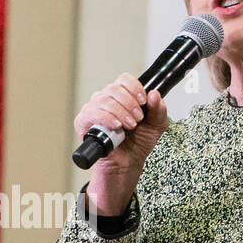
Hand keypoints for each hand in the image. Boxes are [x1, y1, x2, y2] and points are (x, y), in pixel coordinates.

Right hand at [74, 73, 169, 215]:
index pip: (124, 79)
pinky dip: (105, 118)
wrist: (129, 163)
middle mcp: (106, 99)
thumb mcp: (157, 125)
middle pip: (114, 88)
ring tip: (129, 126)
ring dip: (120, 112)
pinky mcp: (83, 122)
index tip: (143, 101)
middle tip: (137, 119)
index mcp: (122, 95)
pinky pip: (90, 113)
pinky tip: (116, 126)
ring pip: (103, 99)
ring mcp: (93, 109)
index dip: (134, 88)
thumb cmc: (138, 142)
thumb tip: (155, 94)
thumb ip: (159, 109)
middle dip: (130, 103)